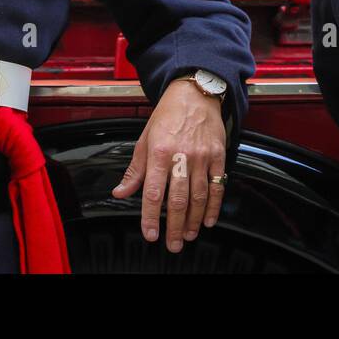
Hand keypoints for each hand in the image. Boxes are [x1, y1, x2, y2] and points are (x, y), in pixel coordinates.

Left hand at [112, 79, 225, 252]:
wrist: (194, 94)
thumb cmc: (167, 116)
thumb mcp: (144, 140)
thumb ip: (135, 171)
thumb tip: (120, 193)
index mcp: (159, 152)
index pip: (152, 193)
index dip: (150, 217)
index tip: (150, 235)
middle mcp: (181, 156)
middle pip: (177, 200)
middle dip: (174, 227)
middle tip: (172, 244)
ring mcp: (202, 156)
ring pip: (199, 197)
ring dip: (193, 220)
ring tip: (188, 235)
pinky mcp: (218, 155)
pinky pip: (217, 186)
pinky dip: (213, 206)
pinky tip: (208, 220)